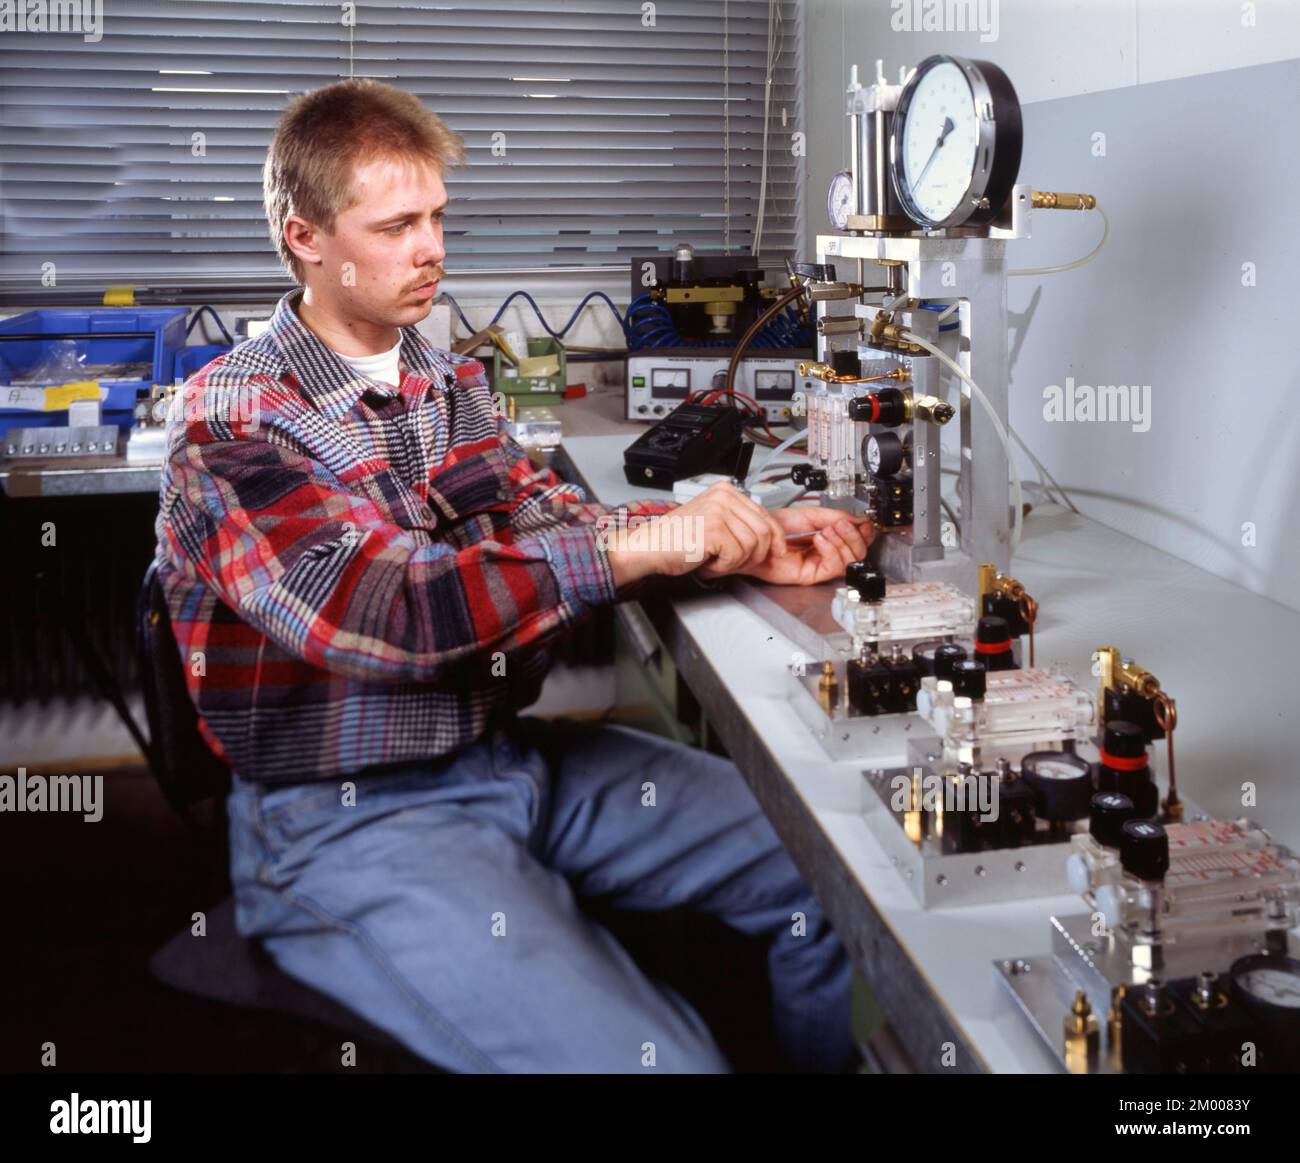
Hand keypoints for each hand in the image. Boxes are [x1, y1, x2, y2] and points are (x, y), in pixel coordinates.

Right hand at [604, 480, 786, 587]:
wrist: (650, 547)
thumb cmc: (677, 539)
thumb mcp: (714, 523)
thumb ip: (739, 524)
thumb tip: (771, 538)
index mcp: (726, 491)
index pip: (766, 515)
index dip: (774, 538)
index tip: (776, 550)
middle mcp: (724, 496)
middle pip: (765, 531)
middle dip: (755, 554)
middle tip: (732, 561)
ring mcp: (719, 511)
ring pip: (753, 545)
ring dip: (735, 561)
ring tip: (714, 559)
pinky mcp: (714, 529)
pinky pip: (737, 555)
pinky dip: (723, 566)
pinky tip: (707, 561)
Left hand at [738, 506, 874, 585]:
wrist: (755, 534)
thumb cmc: (773, 525)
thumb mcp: (809, 514)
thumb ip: (833, 516)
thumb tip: (857, 519)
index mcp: (828, 536)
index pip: (856, 539)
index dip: (863, 532)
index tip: (863, 522)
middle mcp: (826, 552)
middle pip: (858, 552)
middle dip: (855, 537)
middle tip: (844, 525)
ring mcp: (819, 564)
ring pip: (849, 562)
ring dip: (843, 543)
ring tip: (828, 531)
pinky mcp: (810, 574)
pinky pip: (832, 567)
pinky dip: (831, 551)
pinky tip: (820, 540)